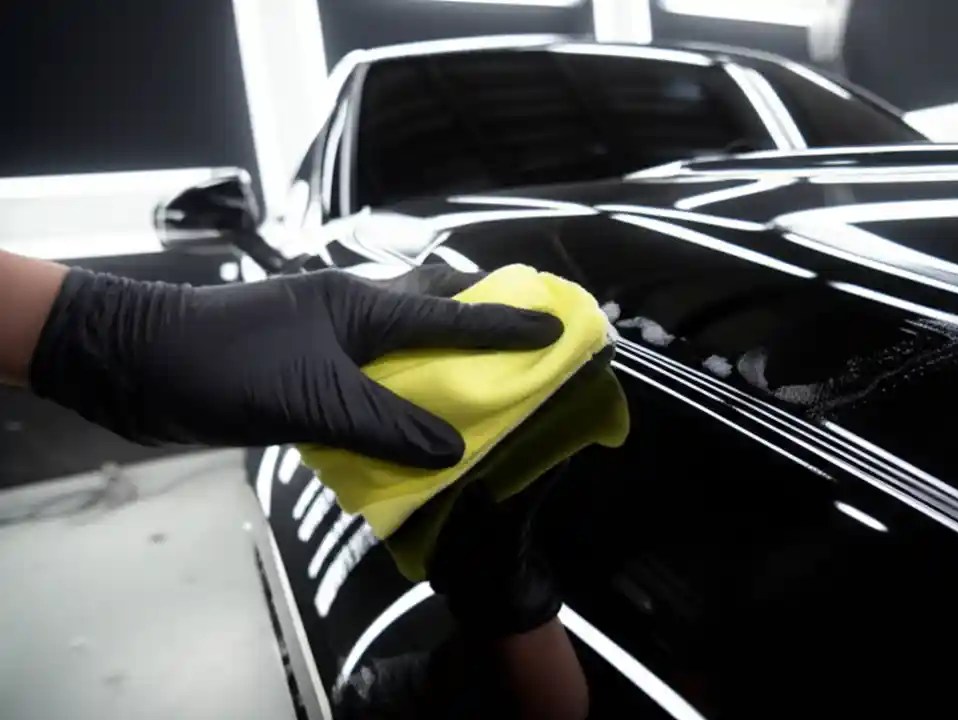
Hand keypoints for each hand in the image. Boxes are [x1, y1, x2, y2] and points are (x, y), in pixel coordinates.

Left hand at [29, 264, 561, 466]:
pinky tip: (409, 428)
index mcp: (362, 306)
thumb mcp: (312, 399)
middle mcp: (350, 315)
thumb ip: (387, 425)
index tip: (560, 328)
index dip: (509, 326)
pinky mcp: (301, 371)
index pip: (453, 314)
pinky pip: (370, 382)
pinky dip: (399, 399)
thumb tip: (453, 450)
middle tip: (526, 342)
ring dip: (440, 364)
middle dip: (481, 324)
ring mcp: (324, 341)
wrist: (131, 363)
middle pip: (433, 312)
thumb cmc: (221, 365)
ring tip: (480, 389)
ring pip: (402, 348)